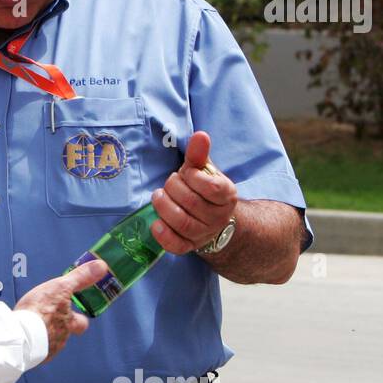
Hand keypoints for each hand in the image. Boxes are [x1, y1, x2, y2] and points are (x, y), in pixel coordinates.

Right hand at [15, 257, 106, 361]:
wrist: (18, 334)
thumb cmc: (38, 311)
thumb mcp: (60, 287)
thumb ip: (80, 278)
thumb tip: (101, 267)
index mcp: (68, 323)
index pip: (81, 324)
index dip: (80, 319)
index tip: (77, 315)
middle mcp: (60, 339)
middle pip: (64, 334)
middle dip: (58, 328)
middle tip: (49, 321)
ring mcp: (47, 349)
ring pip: (49, 342)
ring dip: (43, 336)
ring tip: (32, 328)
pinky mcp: (32, 356)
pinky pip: (35, 351)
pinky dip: (31, 345)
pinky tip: (24, 337)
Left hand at [149, 130, 237, 253]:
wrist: (210, 220)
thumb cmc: (203, 190)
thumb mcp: (203, 170)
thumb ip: (199, 155)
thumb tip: (200, 135)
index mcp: (227, 195)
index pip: (212, 187)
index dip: (194, 177)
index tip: (186, 173)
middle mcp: (219, 217)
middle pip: (192, 203)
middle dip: (173, 189)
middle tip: (169, 184)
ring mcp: (204, 234)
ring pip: (183, 223)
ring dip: (164, 207)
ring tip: (158, 197)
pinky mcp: (190, 246)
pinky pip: (177, 245)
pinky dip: (163, 235)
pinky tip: (155, 223)